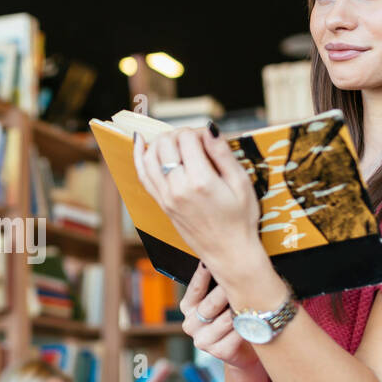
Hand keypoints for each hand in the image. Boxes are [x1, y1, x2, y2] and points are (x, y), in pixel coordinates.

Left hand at [132, 126, 264, 282]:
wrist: (229, 252)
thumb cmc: (241, 219)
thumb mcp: (241, 183)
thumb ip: (223, 154)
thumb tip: (209, 128)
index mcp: (201, 181)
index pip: (187, 138)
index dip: (199, 132)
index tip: (209, 139)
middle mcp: (178, 188)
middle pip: (166, 143)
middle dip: (180, 134)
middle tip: (196, 142)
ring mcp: (166, 197)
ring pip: (151, 155)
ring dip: (162, 142)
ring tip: (176, 142)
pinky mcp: (162, 204)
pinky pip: (143, 175)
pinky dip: (139, 156)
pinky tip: (139, 141)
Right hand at [180, 263, 259, 370]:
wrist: (242, 351)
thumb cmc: (232, 318)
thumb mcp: (222, 301)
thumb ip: (219, 285)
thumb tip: (227, 262)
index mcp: (188, 307)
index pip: (195, 288)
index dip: (205, 274)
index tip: (216, 260)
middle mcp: (191, 324)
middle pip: (211, 304)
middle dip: (228, 290)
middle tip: (242, 277)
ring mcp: (203, 340)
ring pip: (226, 320)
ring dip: (241, 309)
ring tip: (254, 296)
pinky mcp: (218, 352)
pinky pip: (237, 334)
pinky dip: (248, 325)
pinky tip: (256, 318)